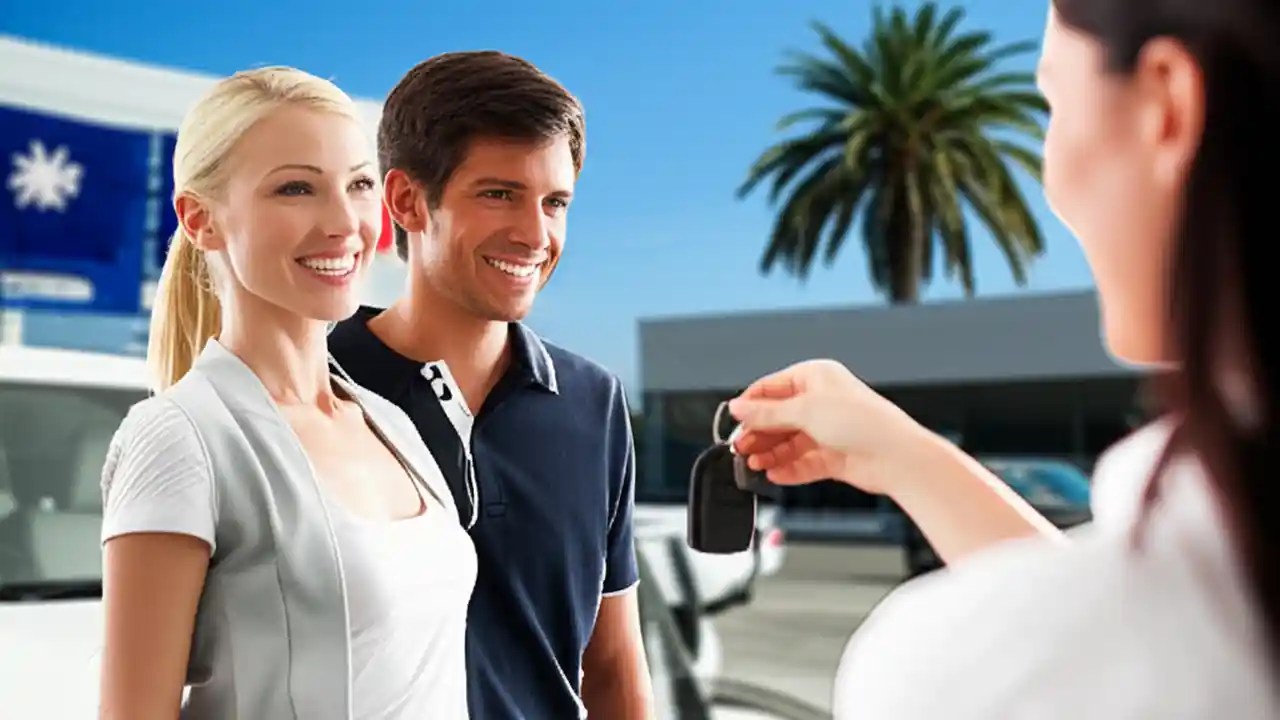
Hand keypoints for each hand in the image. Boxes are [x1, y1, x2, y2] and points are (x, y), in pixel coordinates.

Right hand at [727, 359, 928, 493]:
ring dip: (769, 454)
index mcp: (815, 377)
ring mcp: (827, 430)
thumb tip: (737, 407)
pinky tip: (774, 475)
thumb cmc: (863, 421)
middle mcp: (821, 402)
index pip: (771, 388)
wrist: (896, 456)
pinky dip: (788, 469)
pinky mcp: (833, 456)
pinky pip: (802, 463)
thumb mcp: (805, 411)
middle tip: (740, 449)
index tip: (733, 422)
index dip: (750, 406)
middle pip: (777, 418)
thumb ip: (767, 413)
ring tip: (753, 465)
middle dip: (758, 434)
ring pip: (788, 443)